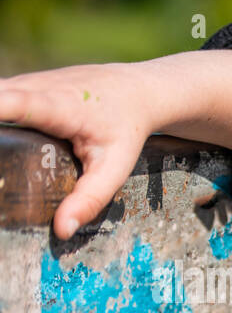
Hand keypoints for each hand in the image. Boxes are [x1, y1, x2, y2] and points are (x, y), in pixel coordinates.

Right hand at [0, 61, 156, 239]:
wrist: (136, 91)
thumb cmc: (126, 130)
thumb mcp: (115, 169)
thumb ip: (89, 199)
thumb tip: (61, 231)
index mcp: (62, 107)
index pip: (21, 104)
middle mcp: (39, 87)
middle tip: (0, 158)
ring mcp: (28, 81)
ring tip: (3, 154)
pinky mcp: (22, 83)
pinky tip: (4, 139)